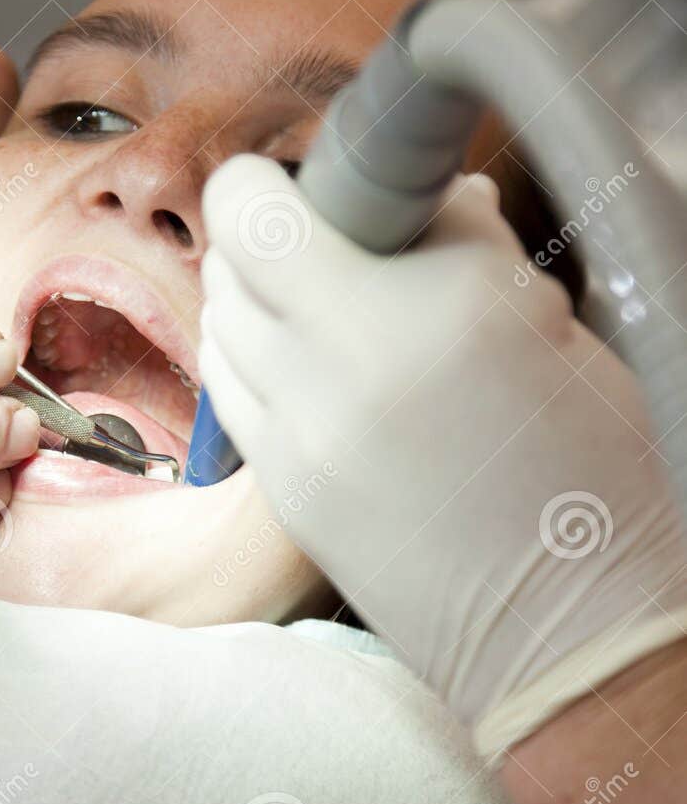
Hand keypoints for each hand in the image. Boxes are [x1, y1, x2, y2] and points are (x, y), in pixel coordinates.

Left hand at [201, 157, 686, 750]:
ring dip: (251, 301)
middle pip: (225, 264)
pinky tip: (308, 368)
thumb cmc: (585, 462)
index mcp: (411, 314)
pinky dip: (252, 364)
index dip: (262, 183)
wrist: (567, 621)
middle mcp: (331, 374)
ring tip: (317, 307)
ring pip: (217, 328)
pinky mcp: (286, 493)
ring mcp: (296, 442)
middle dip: (261, 238)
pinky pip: (232, 396)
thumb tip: (423, 196)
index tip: (296, 184)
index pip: (253, 211)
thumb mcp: (546, 322)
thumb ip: (465, 241)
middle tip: (320, 244)